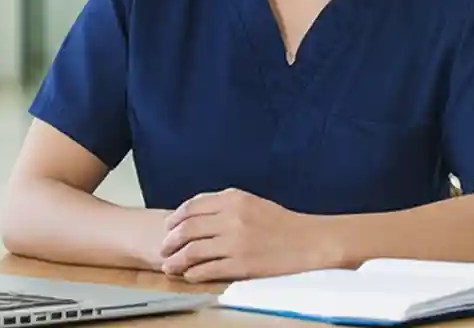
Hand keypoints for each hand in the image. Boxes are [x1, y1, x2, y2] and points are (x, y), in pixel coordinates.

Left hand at [159, 188, 346, 281]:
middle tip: (163, 249)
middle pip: (188, 229)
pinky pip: (209, 269)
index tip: (168, 227)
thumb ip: (224, 205)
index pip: (192, 207)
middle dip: (170, 241)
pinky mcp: (242, 265)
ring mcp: (236, 242)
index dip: (175, 218)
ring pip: (193, 251)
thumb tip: (194, 215)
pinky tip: (190, 275)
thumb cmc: (281, 223)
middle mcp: (231, 218)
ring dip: (177, 260)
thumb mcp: (251, 202)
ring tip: (169, 266)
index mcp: (233, 199)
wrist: (309, 241)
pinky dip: (194, 273)